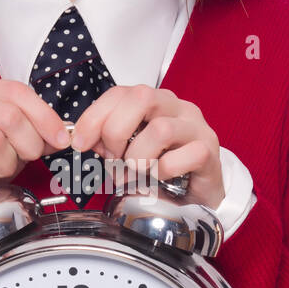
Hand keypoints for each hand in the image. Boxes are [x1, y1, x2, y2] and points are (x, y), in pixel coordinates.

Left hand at [70, 85, 225, 210]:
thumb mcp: (127, 151)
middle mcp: (178, 108)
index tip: (80, 142)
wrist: (197, 195)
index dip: (94, 116)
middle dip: (116, 131)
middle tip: (114, 158)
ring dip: (139, 157)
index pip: (120, 93)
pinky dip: (160, 172)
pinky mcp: (208, 152)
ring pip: (161, 129)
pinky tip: (159, 179)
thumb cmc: (161, 170)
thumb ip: (108, 141)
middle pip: (142, 97)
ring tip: (137, 172)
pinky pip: (179, 158)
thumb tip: (84, 139)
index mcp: (155, 102)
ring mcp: (196, 128)